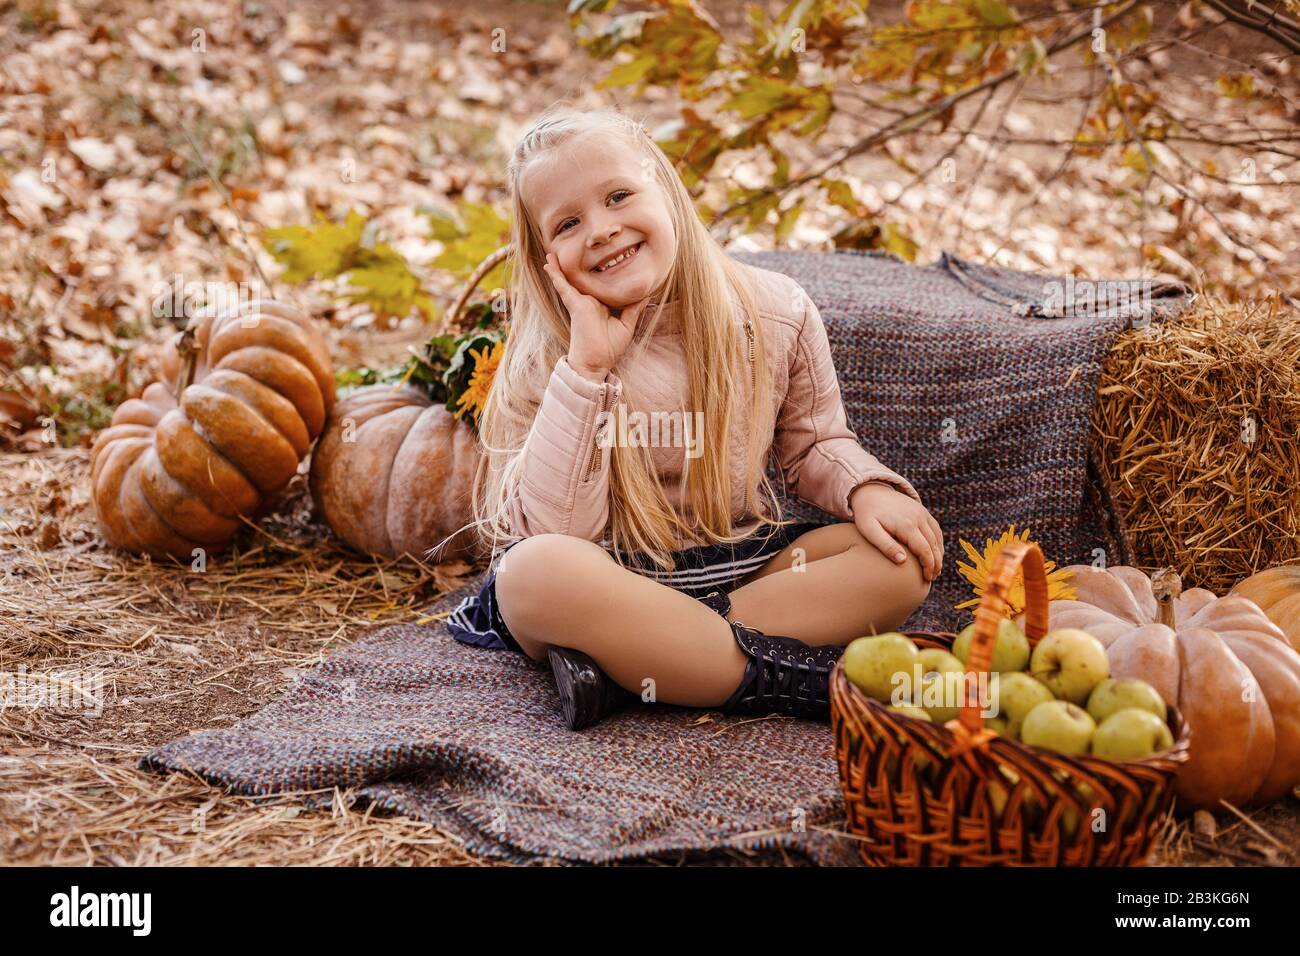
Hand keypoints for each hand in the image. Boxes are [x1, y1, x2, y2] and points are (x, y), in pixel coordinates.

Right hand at [543, 251, 649, 375]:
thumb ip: (633, 309)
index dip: (598, 274)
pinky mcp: (575, 305)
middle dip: (575, 267)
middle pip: (581, 280)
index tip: (601, 259)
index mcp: (600, 306)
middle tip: (570, 250)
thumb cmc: (609, 348)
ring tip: (552, 253)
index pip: (598, 286)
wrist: (596, 363)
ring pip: (569, 281)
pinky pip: (563, 288)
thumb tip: (645, 294)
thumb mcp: (626, 325)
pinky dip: (556, 276)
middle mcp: (589, 302)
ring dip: (560, 267)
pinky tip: (549, 265)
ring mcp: (580, 303)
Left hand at [849, 482, 943, 581]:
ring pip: (937, 537)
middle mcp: (918, 517)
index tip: (927, 578)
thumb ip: (885, 545)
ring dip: (939, 554)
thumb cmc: (867, 515)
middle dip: (936, 563)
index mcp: (906, 524)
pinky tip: (935, 553)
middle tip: (933, 577)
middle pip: (934, 545)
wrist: (870, 492)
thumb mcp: (870, 531)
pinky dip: (938, 542)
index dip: (928, 565)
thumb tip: (902, 561)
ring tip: (935, 569)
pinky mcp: (922, 510)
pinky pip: (935, 528)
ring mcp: (922, 512)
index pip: (924, 549)